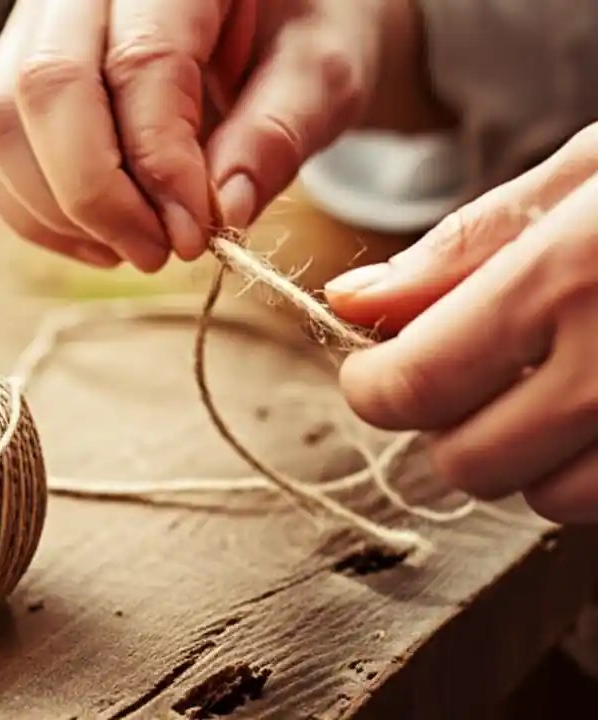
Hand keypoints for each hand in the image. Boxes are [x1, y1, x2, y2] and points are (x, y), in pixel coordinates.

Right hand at [0, 0, 416, 271]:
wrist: (264, 15)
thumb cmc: (296, 30)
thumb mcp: (323, 72)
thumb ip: (279, 133)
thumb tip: (224, 210)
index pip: (140, 63)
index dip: (161, 162)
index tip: (198, 233)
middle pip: (46, 86)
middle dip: (96, 193)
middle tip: (160, 252)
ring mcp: (34, 23)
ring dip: (57, 210)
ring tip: (136, 248)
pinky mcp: (7, 70)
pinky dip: (34, 211)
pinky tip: (99, 237)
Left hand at [327, 125, 597, 523]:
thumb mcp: (589, 174)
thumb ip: (463, 247)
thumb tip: (351, 303)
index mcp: (570, 279)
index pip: (410, 386)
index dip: (374, 384)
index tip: (378, 365)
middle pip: (467, 463)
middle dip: (446, 423)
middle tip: (469, 371)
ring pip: (544, 500)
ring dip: (527, 454)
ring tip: (563, 379)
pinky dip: (593, 470)